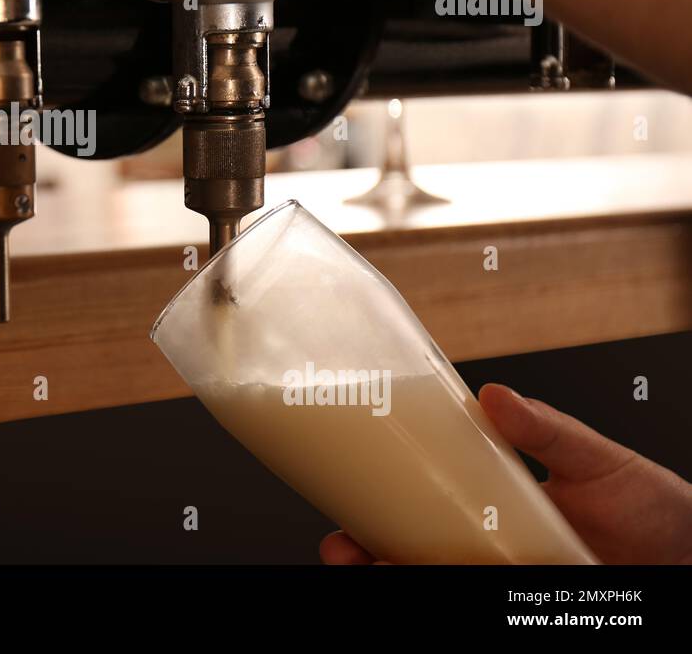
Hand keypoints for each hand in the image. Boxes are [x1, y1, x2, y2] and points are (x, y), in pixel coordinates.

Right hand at [320, 383, 691, 564]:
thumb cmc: (658, 512)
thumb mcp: (600, 462)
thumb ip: (548, 431)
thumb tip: (494, 395)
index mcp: (496, 514)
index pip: (422, 519)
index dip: (376, 520)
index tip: (345, 518)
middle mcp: (495, 556)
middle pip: (414, 561)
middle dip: (368, 558)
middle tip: (342, 550)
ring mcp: (510, 582)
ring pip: (436, 581)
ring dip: (394, 574)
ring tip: (368, 567)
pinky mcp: (534, 605)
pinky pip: (485, 599)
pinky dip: (445, 584)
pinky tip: (421, 574)